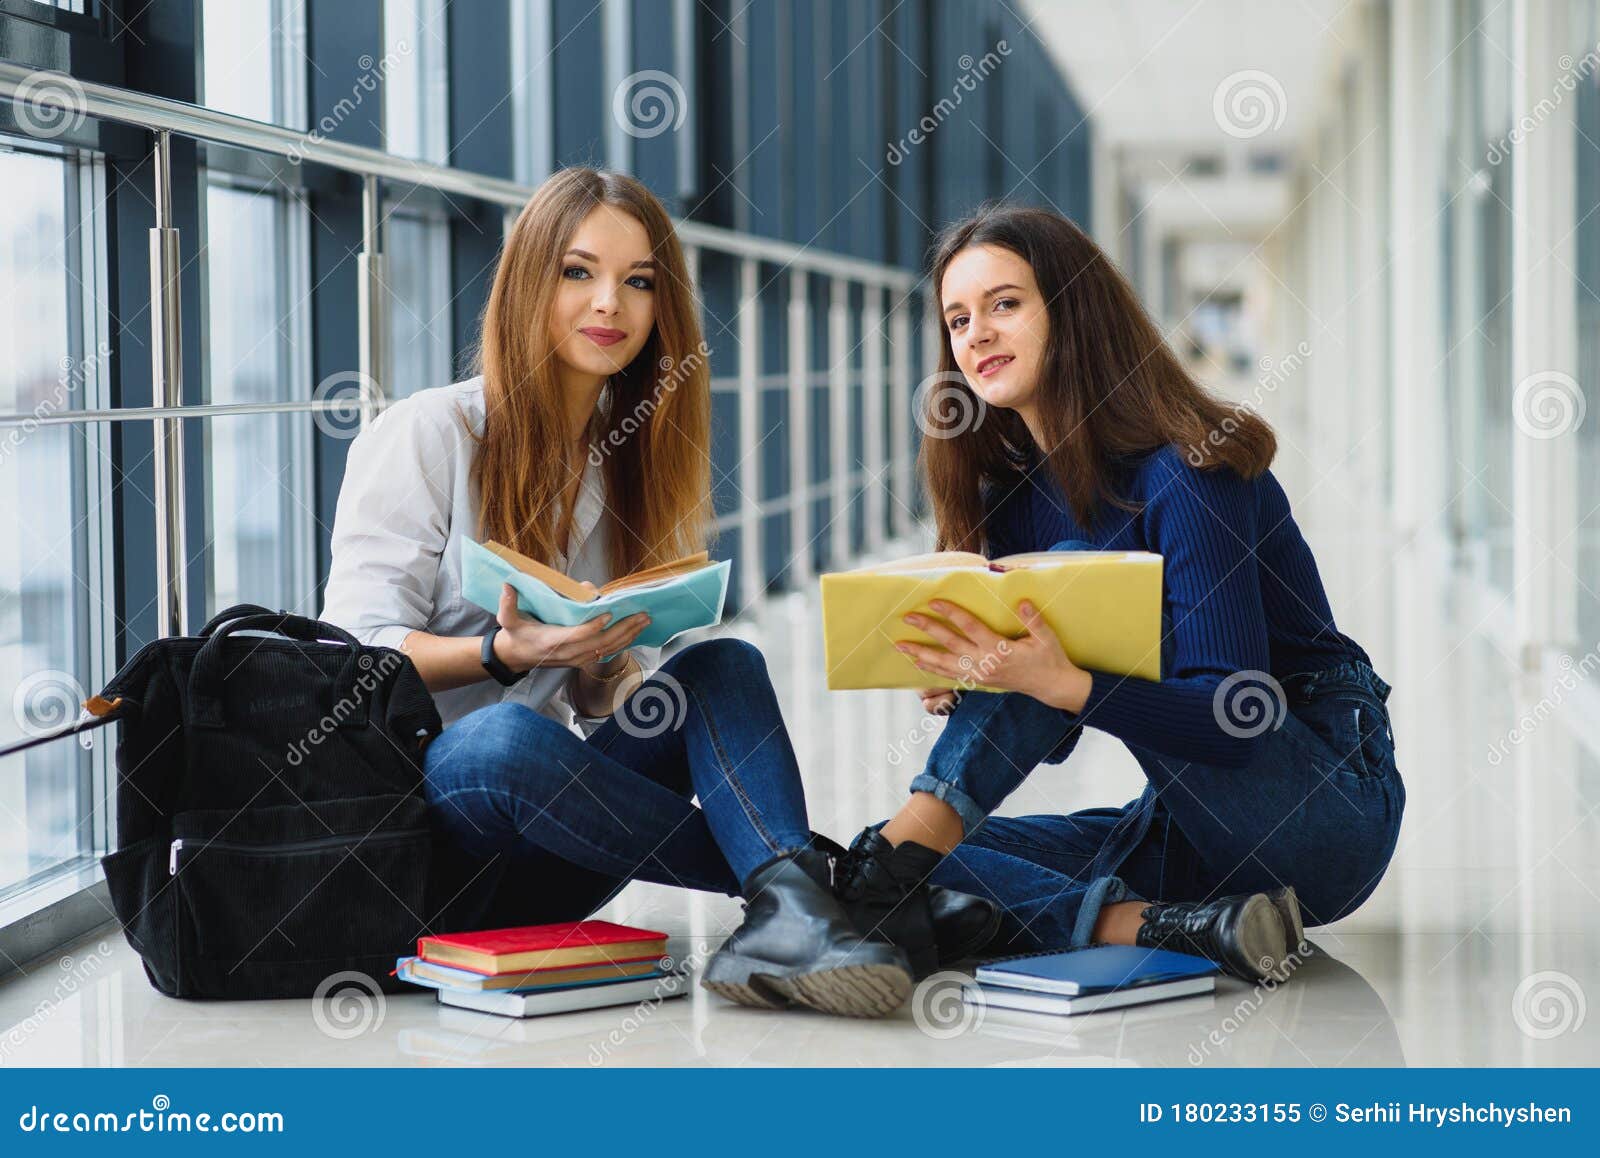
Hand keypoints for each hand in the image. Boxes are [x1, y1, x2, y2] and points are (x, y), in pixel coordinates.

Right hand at [495, 583, 650, 670]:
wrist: (516, 658)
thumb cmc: (516, 635)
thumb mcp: (507, 620)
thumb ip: (507, 604)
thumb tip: (508, 586)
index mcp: (551, 641)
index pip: (577, 635)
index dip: (593, 626)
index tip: (608, 613)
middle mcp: (568, 653)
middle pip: (601, 643)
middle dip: (624, 629)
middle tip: (641, 615)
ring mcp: (577, 659)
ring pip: (608, 649)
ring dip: (628, 635)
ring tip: (644, 621)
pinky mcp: (583, 660)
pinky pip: (607, 653)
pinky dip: (623, 643)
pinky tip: (635, 633)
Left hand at [895, 599, 1091, 711]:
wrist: (1050, 687)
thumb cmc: (1049, 658)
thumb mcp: (1047, 638)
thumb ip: (1033, 620)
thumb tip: (1021, 601)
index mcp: (1000, 650)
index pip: (970, 628)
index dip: (951, 614)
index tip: (934, 602)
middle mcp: (985, 663)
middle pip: (950, 644)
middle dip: (927, 630)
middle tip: (908, 617)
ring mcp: (980, 675)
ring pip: (945, 664)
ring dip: (921, 654)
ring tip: (901, 646)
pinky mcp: (978, 682)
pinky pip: (950, 675)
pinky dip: (932, 669)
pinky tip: (918, 663)